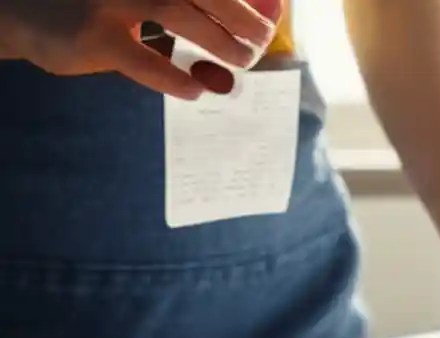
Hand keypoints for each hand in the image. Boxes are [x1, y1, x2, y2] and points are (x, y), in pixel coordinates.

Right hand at [0, 0, 278, 98]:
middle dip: (241, 15)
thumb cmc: (101, 7)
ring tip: (242, 63)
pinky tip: (196, 89)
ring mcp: (110, 1)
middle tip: (260, 42)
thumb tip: (264, 19)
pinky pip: (142, 59)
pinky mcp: (93, 37)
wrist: (27, 12)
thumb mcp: (146, 0)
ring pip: (176, 12)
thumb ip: (195, 6)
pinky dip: (174, 76)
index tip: (275, 14)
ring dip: (219, 41)